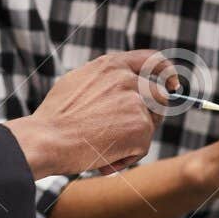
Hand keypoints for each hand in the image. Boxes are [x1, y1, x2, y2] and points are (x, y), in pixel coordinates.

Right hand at [6, 50, 167, 179]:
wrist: (46, 139)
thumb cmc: (55, 119)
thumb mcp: (78, 83)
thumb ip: (104, 81)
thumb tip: (123, 86)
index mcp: (110, 66)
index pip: (151, 59)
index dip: (166, 72)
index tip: (172, 85)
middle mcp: (126, 79)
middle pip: (160, 95)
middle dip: (151, 116)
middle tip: (131, 132)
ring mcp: (136, 102)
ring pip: (150, 124)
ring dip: (133, 138)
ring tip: (104, 148)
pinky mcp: (141, 127)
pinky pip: (143, 146)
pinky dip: (125, 156)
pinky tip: (103, 157)